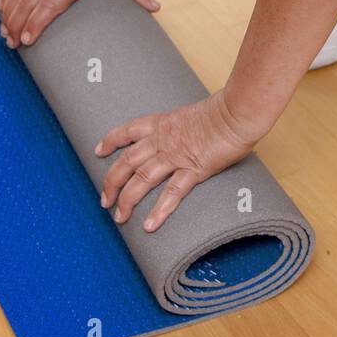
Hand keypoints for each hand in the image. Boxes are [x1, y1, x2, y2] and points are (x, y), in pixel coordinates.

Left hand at [96, 90, 262, 231]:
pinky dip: (159, 210)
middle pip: (127, 161)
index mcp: (163, 124)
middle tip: (104, 200)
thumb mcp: (195, 115)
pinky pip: (173, 192)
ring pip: (142, 178)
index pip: (128, 131)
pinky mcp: (195, 169)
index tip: (98, 152)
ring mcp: (177, 155)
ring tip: (120, 217)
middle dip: (111, 182)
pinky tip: (149, 225)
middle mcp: (164, 140)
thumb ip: (185, 128)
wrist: (238, 112)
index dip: (111, 141)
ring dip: (127, 199)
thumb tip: (187, 136)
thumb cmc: (225, 111)